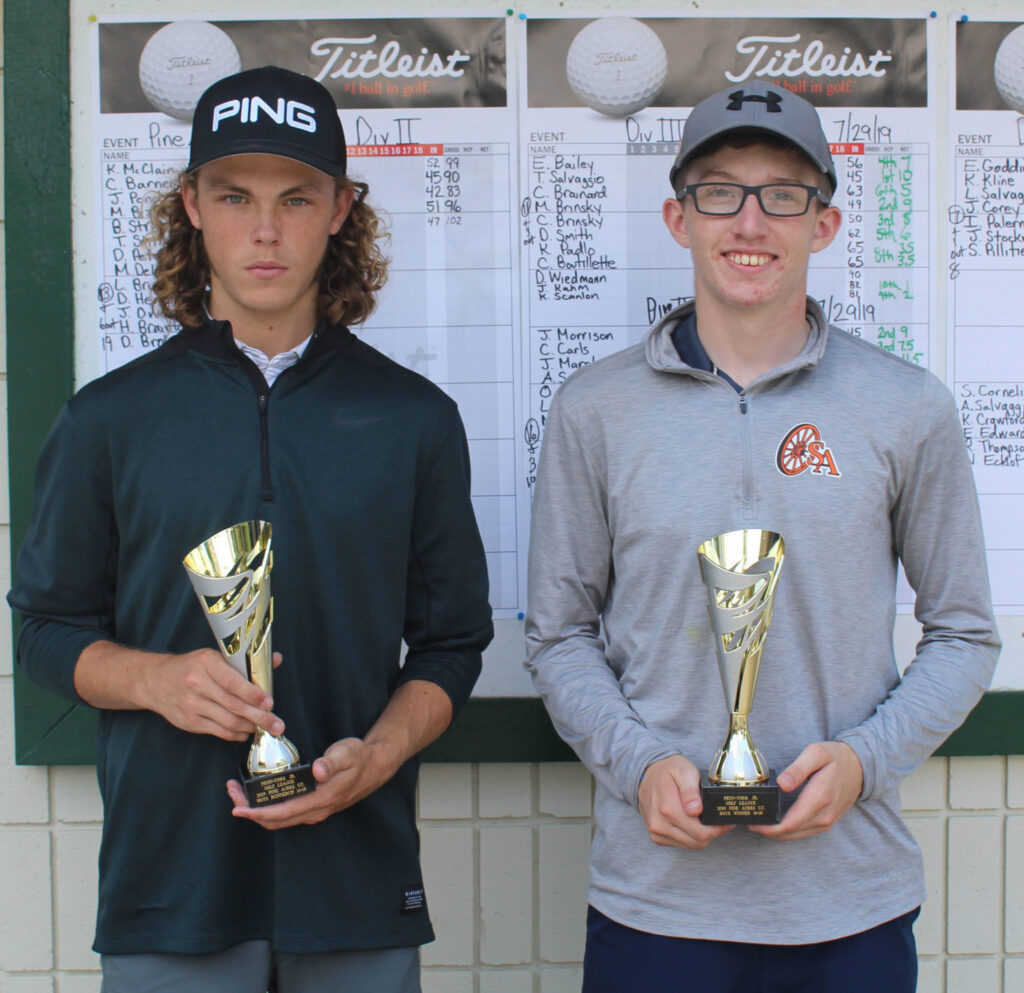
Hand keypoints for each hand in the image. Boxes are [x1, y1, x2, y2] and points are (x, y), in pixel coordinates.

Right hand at [143, 649, 284, 741]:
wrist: (155, 681)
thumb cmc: (192, 667)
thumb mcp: (214, 657)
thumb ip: (245, 662)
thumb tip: (276, 660)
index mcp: (206, 663)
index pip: (233, 682)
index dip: (253, 694)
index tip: (269, 702)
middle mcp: (197, 684)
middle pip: (234, 705)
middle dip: (259, 717)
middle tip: (277, 724)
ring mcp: (192, 705)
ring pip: (228, 721)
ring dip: (250, 727)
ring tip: (265, 727)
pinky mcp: (190, 721)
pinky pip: (218, 731)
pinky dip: (236, 734)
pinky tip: (246, 731)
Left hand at [226, 736, 392, 829]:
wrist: (375, 766)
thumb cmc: (359, 756)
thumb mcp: (347, 753)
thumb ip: (333, 762)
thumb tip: (319, 770)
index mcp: (322, 799)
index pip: (283, 812)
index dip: (258, 813)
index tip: (238, 807)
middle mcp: (316, 810)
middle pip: (276, 820)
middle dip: (250, 810)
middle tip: (232, 793)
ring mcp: (315, 811)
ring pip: (280, 819)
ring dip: (257, 810)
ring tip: (239, 792)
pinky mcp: (314, 807)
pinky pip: (286, 814)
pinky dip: (268, 808)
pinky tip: (260, 795)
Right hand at [637, 755, 732, 849]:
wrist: (647, 774)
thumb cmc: (668, 771)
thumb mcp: (683, 770)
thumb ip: (690, 790)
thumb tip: (695, 810)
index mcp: (667, 808)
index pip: (701, 833)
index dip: (718, 829)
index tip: (726, 821)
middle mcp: (659, 824)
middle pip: (698, 842)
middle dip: (712, 832)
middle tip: (718, 819)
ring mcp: (656, 832)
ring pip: (691, 845)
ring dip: (701, 835)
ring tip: (705, 819)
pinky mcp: (656, 837)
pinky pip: (681, 844)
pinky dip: (690, 836)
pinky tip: (691, 822)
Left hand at [749, 741, 862, 841]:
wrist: (862, 767)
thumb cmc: (836, 757)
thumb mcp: (816, 753)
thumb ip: (798, 769)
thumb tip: (782, 785)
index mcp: (819, 799)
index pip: (790, 824)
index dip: (768, 828)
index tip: (751, 823)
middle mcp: (824, 815)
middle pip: (790, 833)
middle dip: (767, 831)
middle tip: (748, 821)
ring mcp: (826, 821)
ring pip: (796, 835)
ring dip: (776, 833)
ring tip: (758, 822)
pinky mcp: (827, 822)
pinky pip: (804, 832)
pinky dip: (788, 831)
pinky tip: (775, 822)